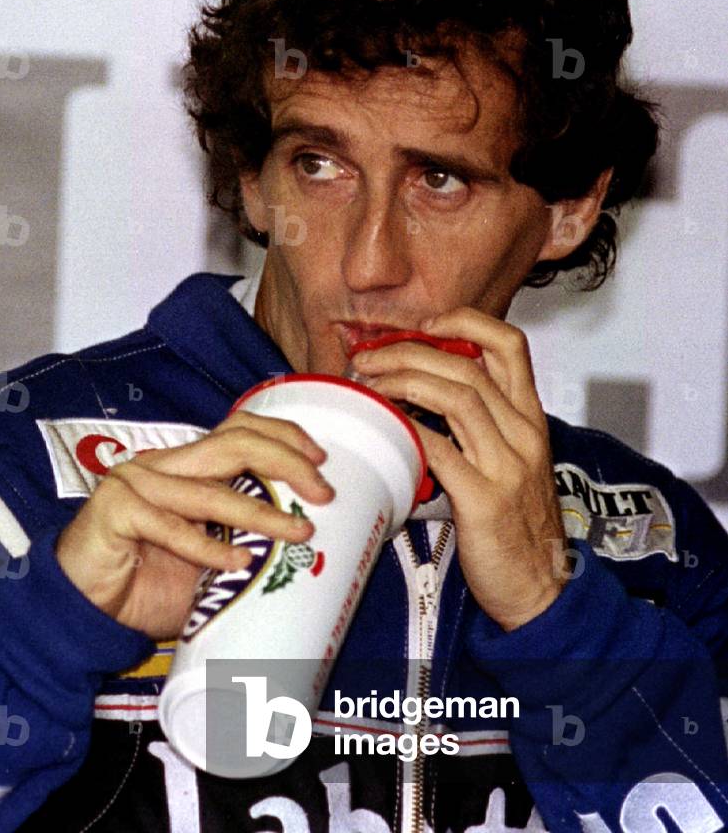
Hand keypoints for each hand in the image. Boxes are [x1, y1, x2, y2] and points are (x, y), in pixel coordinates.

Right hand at [55, 412, 334, 638]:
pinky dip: (209, 548)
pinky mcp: (116, 510)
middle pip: (234, 444)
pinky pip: (172, 527)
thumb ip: (243, 536)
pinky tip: (238, 565)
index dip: (284, 436)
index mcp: (186, 465)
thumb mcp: (210, 554)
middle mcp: (163, 464)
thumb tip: (305, 536)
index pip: (239, 428)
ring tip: (298, 533)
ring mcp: (136, 483)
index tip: (320, 460)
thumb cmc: (150, 584)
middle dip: (287, 463)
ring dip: (261, 513)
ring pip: (211, 491)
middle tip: (323, 494)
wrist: (84, 611)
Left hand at [349, 307, 568, 630]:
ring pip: (457, 397)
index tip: (425, 324)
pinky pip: (441, 451)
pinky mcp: (486, 501)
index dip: (467, 321)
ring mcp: (508, 466)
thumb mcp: (507, 460)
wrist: (539, 588)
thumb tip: (420, 389)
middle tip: (371, 356)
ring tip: (370, 383)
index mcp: (529, 418)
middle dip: (410, 350)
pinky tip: (385, 426)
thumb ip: (477, 424)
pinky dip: (408, 431)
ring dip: (404, 381)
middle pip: (467, 366)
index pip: (511, 345)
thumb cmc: (515, 524)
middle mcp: (523, 433)